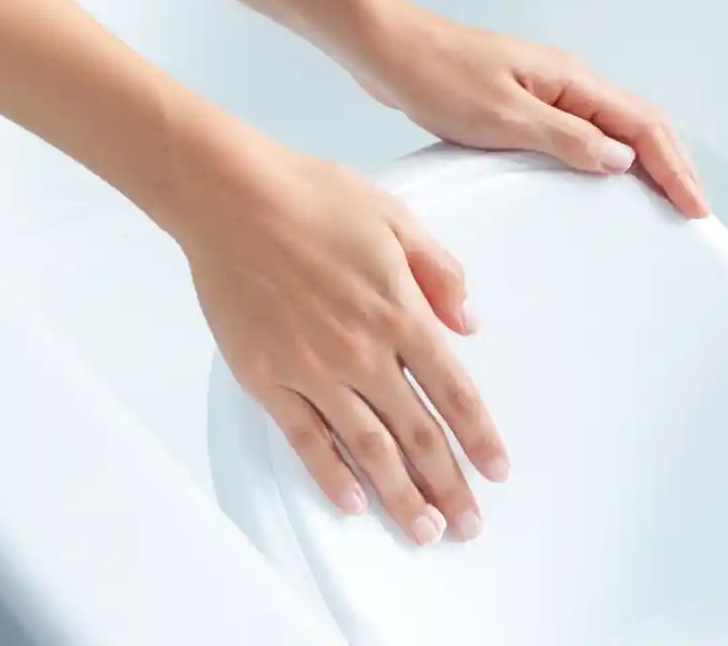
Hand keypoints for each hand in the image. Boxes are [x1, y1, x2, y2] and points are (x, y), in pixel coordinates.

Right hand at [180, 140, 506, 545]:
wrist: (230, 196)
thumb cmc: (313, 198)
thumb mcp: (398, 218)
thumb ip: (441, 273)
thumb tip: (471, 325)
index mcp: (400, 312)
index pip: (454, 391)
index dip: (479, 437)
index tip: (497, 470)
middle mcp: (362, 352)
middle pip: (417, 435)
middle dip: (449, 486)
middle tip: (469, 526)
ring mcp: (312, 370)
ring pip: (368, 448)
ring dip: (399, 496)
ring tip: (424, 532)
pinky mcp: (266, 378)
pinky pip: (306, 439)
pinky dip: (331, 475)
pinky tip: (353, 504)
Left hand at [357, 10, 709, 217]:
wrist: (391, 52)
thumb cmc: (436, 75)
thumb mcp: (504, 117)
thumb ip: (566, 139)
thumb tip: (620, 159)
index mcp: (572, 82)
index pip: (645, 127)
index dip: (677, 169)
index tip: (696, 206)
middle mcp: (570, 85)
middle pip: (642, 126)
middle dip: (674, 167)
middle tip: (692, 209)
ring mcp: (551, 95)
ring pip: (617, 131)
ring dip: (646, 165)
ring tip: (664, 201)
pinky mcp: (529, 107)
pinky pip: (585, 136)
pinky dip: (609, 161)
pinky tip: (605, 183)